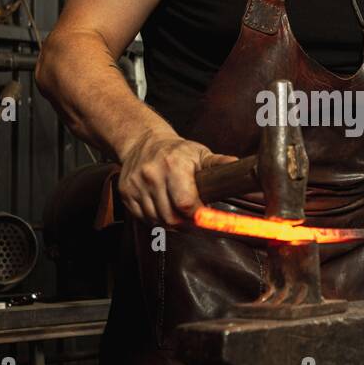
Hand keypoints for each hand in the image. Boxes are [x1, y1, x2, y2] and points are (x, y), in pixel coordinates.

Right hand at [118, 130, 237, 226]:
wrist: (142, 142)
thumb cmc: (175, 151)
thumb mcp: (199, 153)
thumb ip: (218, 164)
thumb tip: (237, 165)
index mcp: (173, 165)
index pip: (185, 203)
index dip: (197, 215)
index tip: (204, 214)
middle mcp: (152, 175)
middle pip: (170, 217)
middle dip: (185, 222)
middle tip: (193, 216)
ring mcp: (136, 185)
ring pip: (156, 220)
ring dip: (170, 222)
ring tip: (178, 210)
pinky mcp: (126, 193)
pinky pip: (143, 218)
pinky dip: (155, 219)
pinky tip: (163, 208)